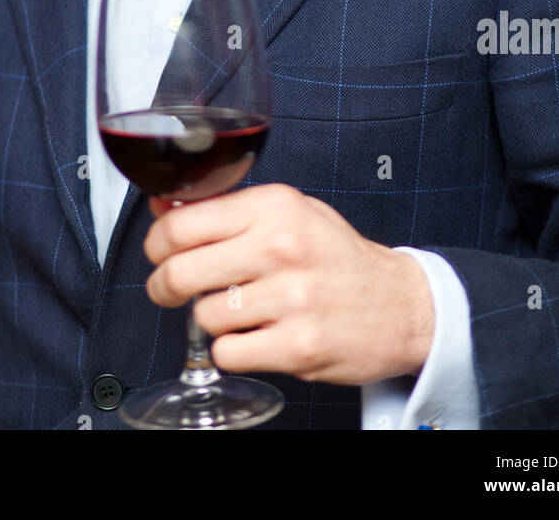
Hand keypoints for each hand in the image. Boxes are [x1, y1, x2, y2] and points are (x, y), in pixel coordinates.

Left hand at [143, 183, 434, 384]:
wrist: (401, 305)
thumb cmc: (338, 257)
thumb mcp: (291, 212)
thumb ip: (230, 209)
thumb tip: (164, 205)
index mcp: (275, 207)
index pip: (183, 223)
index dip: (156, 242)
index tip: (157, 252)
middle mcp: (281, 247)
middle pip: (180, 271)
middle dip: (164, 286)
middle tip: (169, 289)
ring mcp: (290, 299)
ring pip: (203, 315)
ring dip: (210, 319)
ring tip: (237, 311)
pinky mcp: (297, 346)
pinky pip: (227, 353)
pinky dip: (231, 350)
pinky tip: (253, 336)